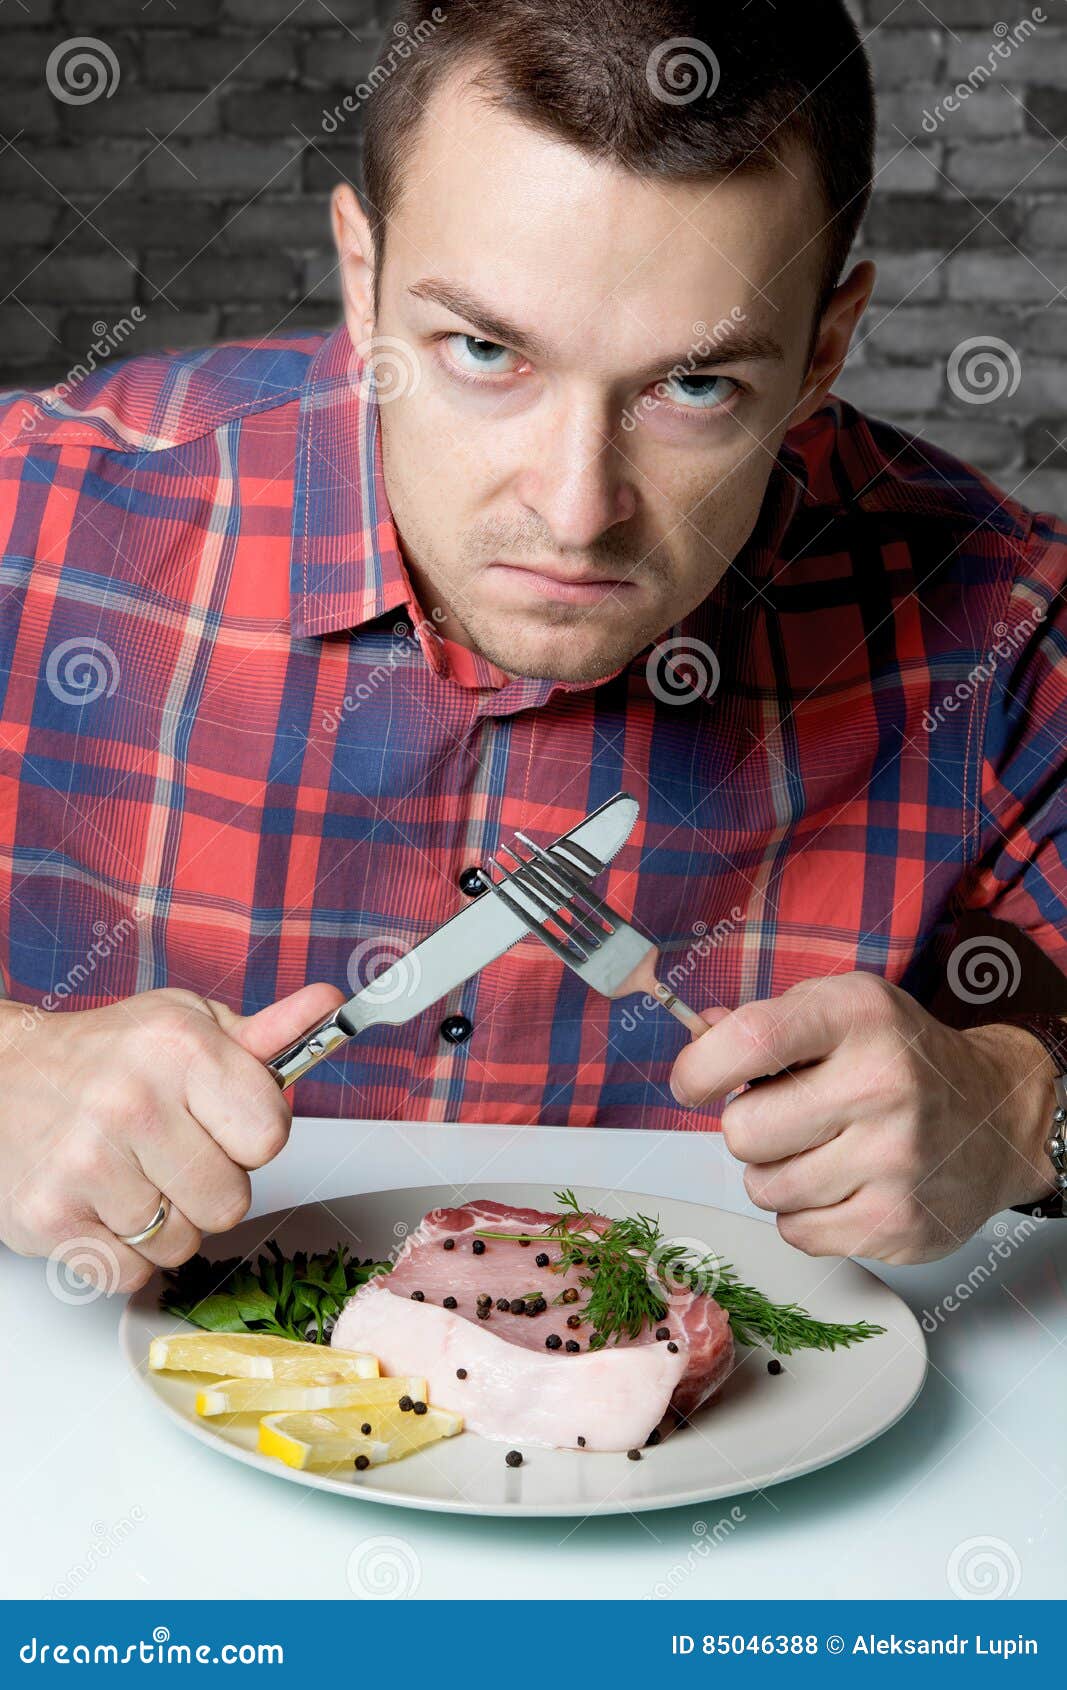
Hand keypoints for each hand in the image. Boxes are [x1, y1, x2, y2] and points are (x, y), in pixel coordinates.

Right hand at [0, 982, 344, 1289]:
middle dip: (210, 1185)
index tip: (223, 1121)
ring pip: (183, 1244)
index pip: (270, 1135)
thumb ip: (266, 1034)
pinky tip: (104, 1204)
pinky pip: (131, 1274)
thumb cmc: (108, 1055)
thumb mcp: (188, 1025)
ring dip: (166, 1221)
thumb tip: (331, 1006)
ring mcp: (85, 1163)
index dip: (253, 1137)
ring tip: (133, 1174)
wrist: (2, 1079)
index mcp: (178, 1047)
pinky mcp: (48, 1218)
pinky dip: (124, 1253)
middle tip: (171, 1151)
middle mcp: (131, 1102)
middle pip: (231, 1203)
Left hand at [669, 973, 1056, 1263]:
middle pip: (743, 1131)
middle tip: (783, 1119)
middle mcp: (881, 1084)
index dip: (699, 1070)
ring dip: (773, 1175)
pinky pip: (796, 1231)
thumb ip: (765, 1020)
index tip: (694, 1083)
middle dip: (747, 1128)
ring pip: (763, 1189)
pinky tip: (839, 1184)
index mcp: (857, 1017)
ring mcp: (894, 1160)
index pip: (748, 1041)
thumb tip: (699, 1032)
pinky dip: (803, 1214)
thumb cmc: (902, 1058)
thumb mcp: (842, 1011)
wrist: (998, 1116)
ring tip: (816, 1150)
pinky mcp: (899, 1222)